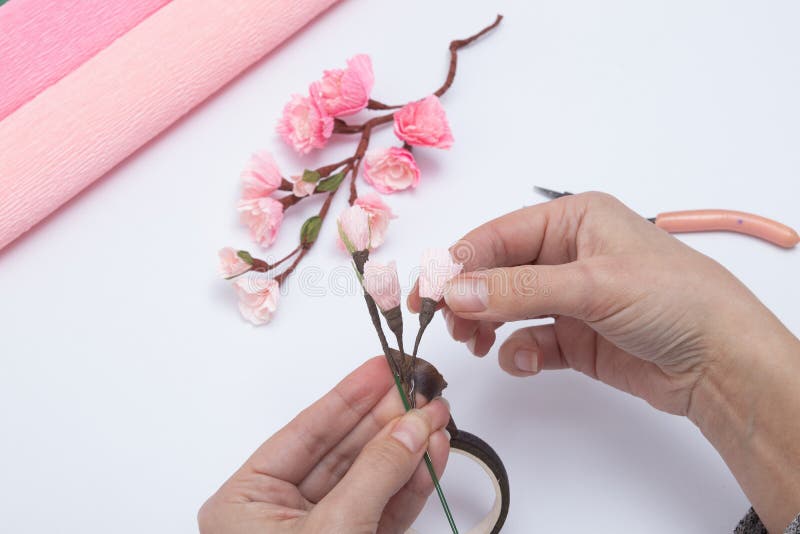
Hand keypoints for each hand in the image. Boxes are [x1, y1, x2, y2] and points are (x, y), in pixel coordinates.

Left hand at [198, 357, 449, 533]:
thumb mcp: (331, 533)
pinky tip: (430, 455)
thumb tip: (410, 425)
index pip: (305, 431)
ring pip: (367, 479)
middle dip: (384, 420)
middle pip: (341, 451)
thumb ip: (374, 475)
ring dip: (403, 449)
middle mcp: (280, 514)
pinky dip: (409, 485)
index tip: (381, 367)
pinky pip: (383, 510)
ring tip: (435, 417)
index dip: (347, 396)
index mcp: (247, 500)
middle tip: (419, 389)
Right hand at [412, 191, 756, 414]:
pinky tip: (525, 361)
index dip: (457, 262)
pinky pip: (528, 340)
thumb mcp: (592, 285)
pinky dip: (518, 352)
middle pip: (495, 271)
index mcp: (573, 220)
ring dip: (486, 324)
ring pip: (506, 306)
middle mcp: (567, 254)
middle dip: (469, 297)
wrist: (721, 363)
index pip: (497, 236)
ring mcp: (569, 297)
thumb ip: (518, 289)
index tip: (425, 292)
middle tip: (449, 324)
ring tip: (476, 343)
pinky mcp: (574, 337)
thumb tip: (453, 293)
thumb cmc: (673, 300)